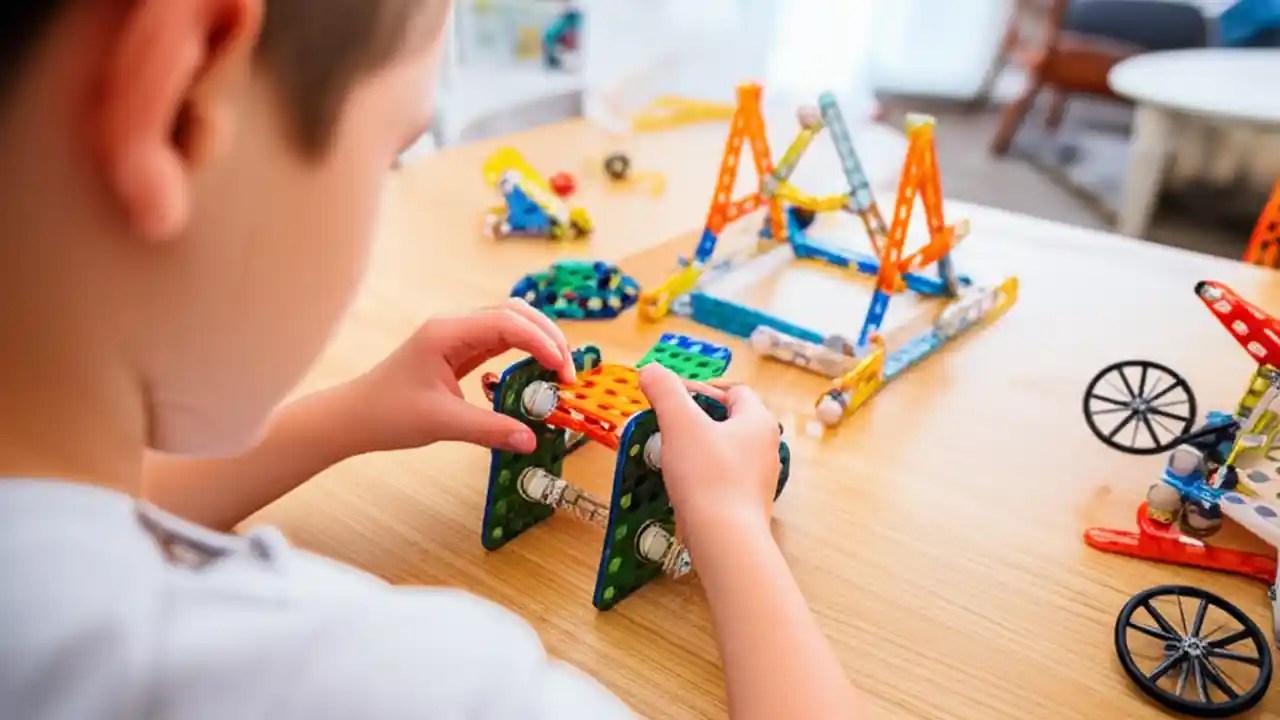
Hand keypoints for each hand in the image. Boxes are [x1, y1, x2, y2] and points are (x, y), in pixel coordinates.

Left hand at [342, 299, 575, 454]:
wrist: (355, 417)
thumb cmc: (388, 414)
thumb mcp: (442, 424)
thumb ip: (490, 430)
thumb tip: (531, 440)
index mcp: (447, 332)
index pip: (507, 323)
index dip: (541, 343)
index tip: (562, 371)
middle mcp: (454, 325)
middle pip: (515, 313)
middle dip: (547, 336)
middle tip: (568, 371)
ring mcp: (457, 335)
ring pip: (510, 322)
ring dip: (539, 340)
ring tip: (559, 370)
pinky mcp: (459, 350)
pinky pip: (500, 340)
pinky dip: (524, 351)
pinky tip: (536, 371)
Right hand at [638, 364, 781, 550]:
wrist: (725, 540)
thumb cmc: (707, 475)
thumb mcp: (680, 424)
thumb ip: (664, 391)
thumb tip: (650, 370)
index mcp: (758, 421)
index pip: (734, 391)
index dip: (702, 388)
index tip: (673, 397)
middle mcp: (766, 447)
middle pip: (729, 420)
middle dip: (697, 418)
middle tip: (668, 425)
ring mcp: (760, 479)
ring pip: (725, 450)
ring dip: (698, 447)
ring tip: (671, 455)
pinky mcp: (747, 504)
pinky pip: (723, 478)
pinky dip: (702, 475)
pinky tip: (682, 485)